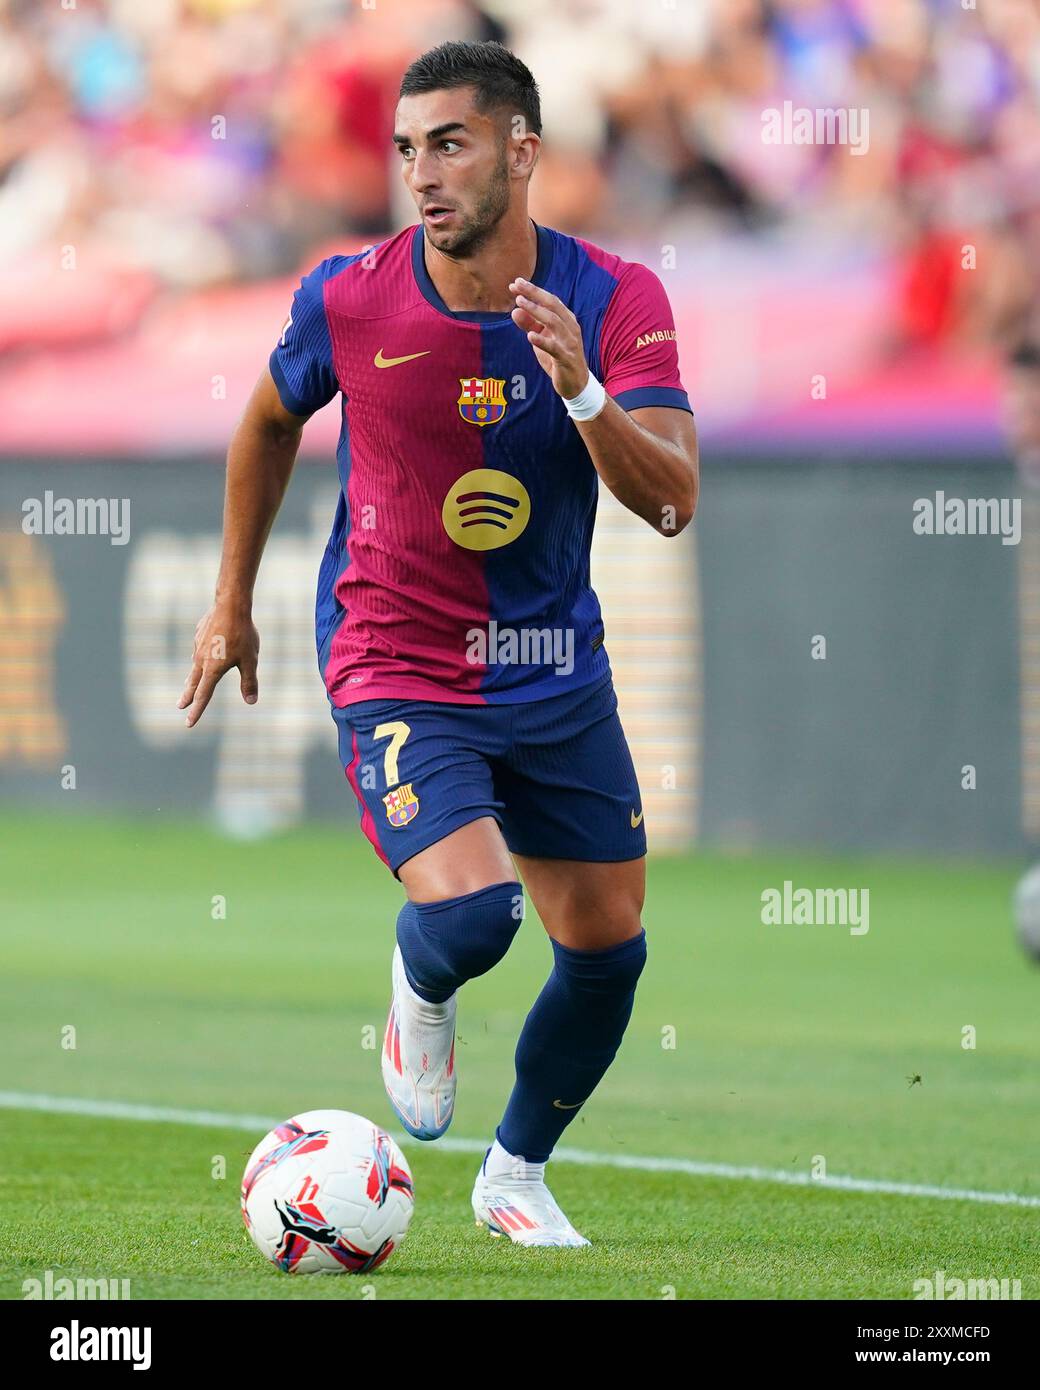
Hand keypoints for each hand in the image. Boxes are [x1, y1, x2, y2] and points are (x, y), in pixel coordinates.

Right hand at [177, 600, 259, 727]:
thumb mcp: (250, 660)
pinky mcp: (199, 634)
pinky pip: (199, 649)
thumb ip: (249, 682)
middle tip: (180, 706)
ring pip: (194, 666)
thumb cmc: (242, 634)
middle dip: (187, 697)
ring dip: (192, 677)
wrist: (230, 605)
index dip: (197, 711)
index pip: (203, 696)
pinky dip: (201, 656)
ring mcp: (198, 646)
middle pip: (193, 683)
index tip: (188, 723)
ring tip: (190, 684)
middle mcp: (201, 660)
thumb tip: (251, 701)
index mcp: (212, 669)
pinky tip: (206, 652)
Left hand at [509, 277, 588, 399]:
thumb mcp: (541, 339)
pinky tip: (529, 336)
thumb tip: (514, 310)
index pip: (550, 300)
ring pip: (554, 322)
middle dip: (534, 294)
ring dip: (535, 311)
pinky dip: (542, 341)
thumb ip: (529, 325)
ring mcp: (570, 342)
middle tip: (516, 287)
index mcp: (566, 319)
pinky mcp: (566, 359)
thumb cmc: (558, 358)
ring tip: (519, 304)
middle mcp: (570, 327)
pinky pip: (554, 348)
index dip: (533, 290)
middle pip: (552, 305)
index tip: (516, 283)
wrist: (576, 384)